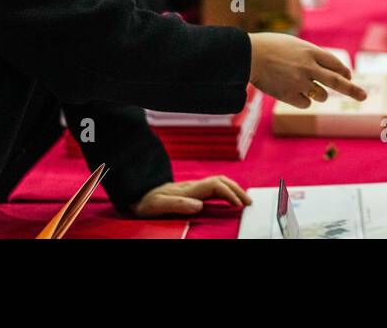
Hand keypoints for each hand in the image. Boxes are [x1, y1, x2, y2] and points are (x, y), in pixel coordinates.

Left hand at [131, 176, 251, 216]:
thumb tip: (199, 206)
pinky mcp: (191, 191)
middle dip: (238, 190)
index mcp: (188, 189)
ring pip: (219, 182)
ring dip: (234, 189)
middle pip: (221, 181)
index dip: (230, 193)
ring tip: (244, 201)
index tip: (239, 205)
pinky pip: (213, 188)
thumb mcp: (158, 205)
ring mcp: (192, 187)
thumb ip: (178, 204)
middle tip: (249, 203)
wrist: (137, 193)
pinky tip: (229, 200)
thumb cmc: (146, 202)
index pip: (216, 185)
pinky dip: (226, 192)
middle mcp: (193, 185)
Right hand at [248, 32, 366, 106]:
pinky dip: (302, 100)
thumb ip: (309, 54)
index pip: (336, 64)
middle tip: (364, 97)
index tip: (349, 76)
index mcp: (311, 52)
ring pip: (322, 95)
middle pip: (338, 82)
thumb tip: (324, 68)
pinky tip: (291, 92)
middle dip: (353, 90)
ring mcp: (301, 82)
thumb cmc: (269, 47)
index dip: (344, 72)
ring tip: (304, 86)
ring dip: (319, 94)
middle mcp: (310, 67)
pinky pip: (306, 103)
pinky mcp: (290, 95)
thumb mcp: (293, 44)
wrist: (249, 56)